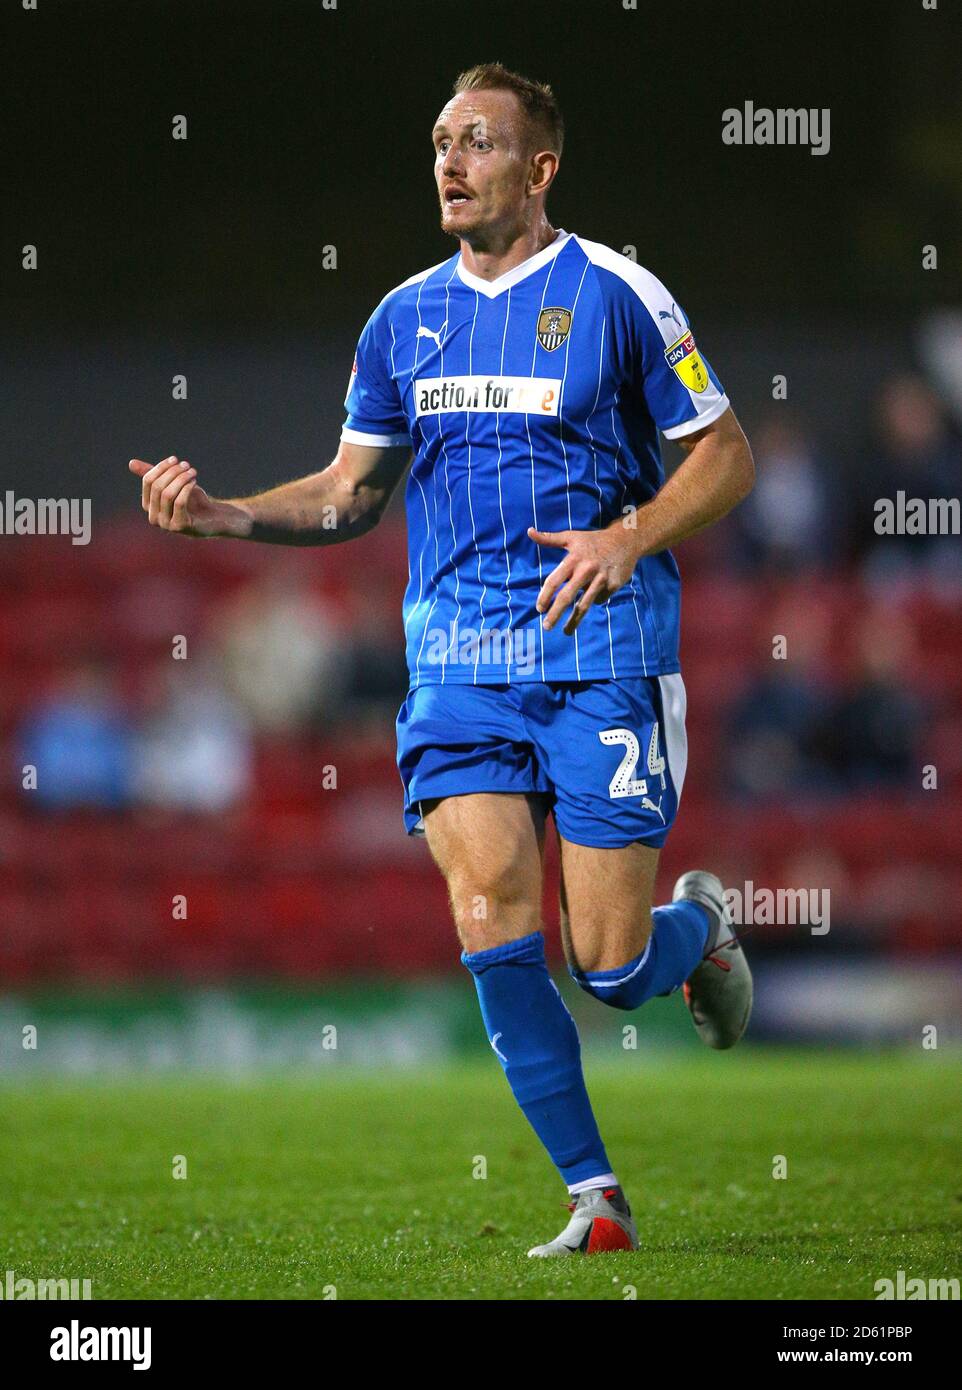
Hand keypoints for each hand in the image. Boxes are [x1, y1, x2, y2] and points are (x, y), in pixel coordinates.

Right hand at [128, 456, 249, 537]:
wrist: (212, 517)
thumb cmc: (191, 499)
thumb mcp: (172, 484)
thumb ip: (154, 474)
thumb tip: (131, 463)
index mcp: (148, 505)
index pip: (148, 481)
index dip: (161, 468)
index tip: (175, 459)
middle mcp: (153, 517)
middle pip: (157, 487)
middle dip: (172, 472)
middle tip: (186, 465)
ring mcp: (166, 524)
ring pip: (168, 494)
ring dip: (181, 479)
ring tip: (192, 471)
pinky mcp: (180, 526)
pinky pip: (179, 503)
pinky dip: (186, 488)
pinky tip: (194, 481)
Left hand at [528, 520, 640, 634]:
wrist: (625, 540)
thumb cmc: (593, 540)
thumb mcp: (571, 537)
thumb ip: (549, 538)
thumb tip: (529, 532)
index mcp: (573, 559)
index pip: (555, 580)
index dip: (545, 596)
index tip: (539, 608)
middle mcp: (586, 569)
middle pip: (567, 596)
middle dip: (555, 613)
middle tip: (546, 627)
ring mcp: (601, 578)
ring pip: (584, 604)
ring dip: (574, 620)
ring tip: (566, 632)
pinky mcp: (613, 585)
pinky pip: (599, 599)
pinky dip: (594, 601)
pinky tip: (593, 596)